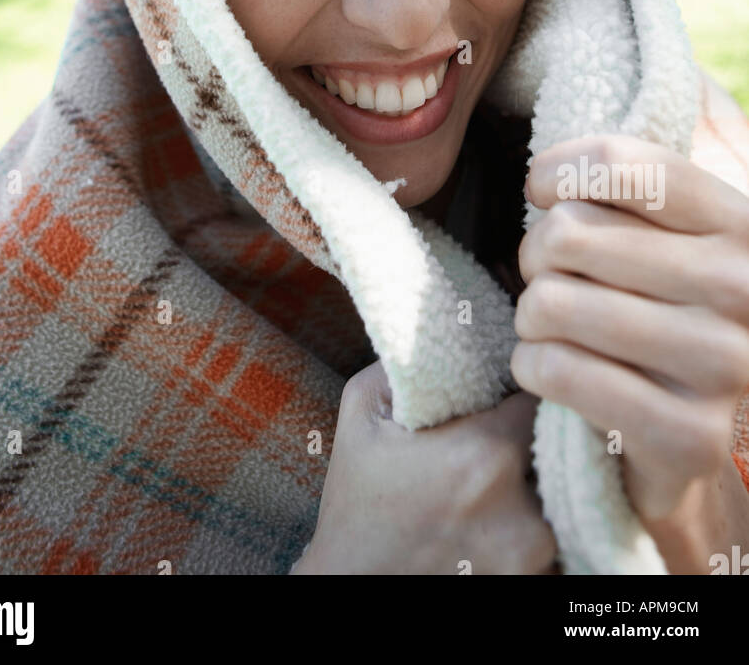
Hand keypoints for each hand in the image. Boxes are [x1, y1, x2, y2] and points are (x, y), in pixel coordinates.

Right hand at [291, 357, 557, 573]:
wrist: (351, 593)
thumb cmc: (356, 508)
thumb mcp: (360, 418)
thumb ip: (398, 363)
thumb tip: (434, 324)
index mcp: (485, 454)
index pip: (546, 396)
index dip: (536, 385)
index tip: (521, 383)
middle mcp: (523, 507)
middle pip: (565, 447)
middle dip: (546, 433)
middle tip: (520, 429)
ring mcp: (536, 555)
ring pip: (568, 493)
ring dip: (549, 480)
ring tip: (514, 475)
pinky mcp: (537, 585)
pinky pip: (565, 538)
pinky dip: (547, 523)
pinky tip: (515, 515)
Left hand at [512, 134, 748, 520]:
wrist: (711, 433)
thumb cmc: (674, 315)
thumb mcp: (679, 240)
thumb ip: (632, 197)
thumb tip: (548, 178)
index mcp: (741, 225)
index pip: (623, 165)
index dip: (561, 168)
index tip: (544, 192)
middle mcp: (743, 287)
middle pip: (569, 234)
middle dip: (535, 255)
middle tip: (547, 278)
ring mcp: (723, 363)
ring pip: (553, 301)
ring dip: (529, 315)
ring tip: (546, 325)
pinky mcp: (690, 435)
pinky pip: (560, 371)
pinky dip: (531, 365)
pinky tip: (543, 367)